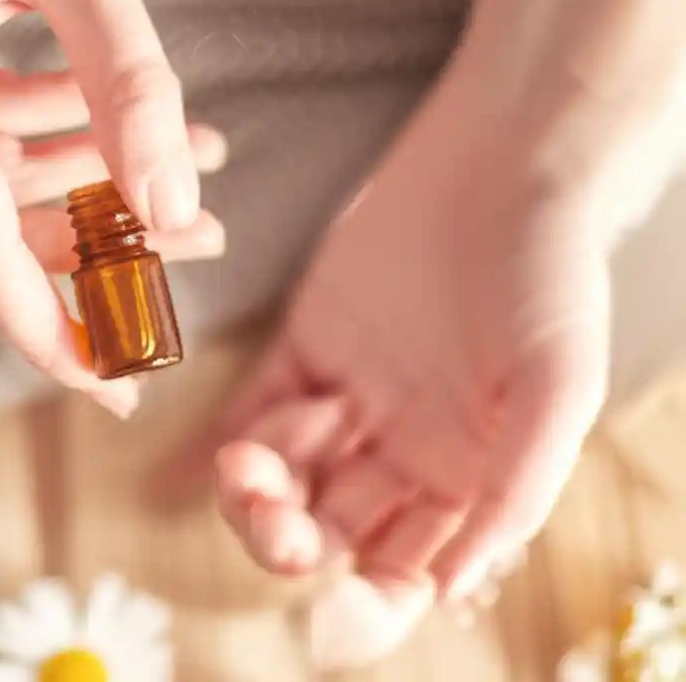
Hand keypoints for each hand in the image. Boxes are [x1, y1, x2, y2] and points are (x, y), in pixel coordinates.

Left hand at [161, 73, 610, 666]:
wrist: (504, 162)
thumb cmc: (548, 272)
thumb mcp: (557, 387)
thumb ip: (515, 488)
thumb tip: (453, 592)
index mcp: (465, 477)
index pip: (402, 573)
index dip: (363, 608)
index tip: (325, 616)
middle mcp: (404, 450)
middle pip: (326, 532)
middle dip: (289, 540)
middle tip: (274, 517)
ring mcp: (352, 399)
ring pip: (283, 478)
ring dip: (255, 491)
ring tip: (250, 465)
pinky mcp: (307, 346)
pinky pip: (257, 408)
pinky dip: (235, 435)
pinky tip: (221, 447)